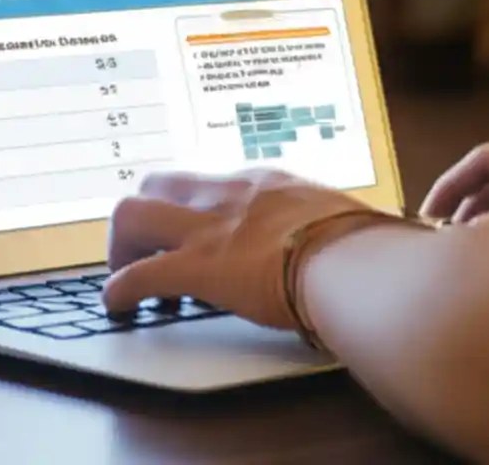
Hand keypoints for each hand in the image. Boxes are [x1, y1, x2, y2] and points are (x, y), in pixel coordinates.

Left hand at [102, 169, 385, 328]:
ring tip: (126, 276)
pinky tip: (119, 307)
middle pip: (155, 181)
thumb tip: (369, 237)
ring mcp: (209, 229)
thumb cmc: (365, 244)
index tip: (196, 233)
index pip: (209, 182)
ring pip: (131, 215)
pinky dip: (119, 292)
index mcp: (265, 182)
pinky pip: (137, 276)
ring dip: (122, 248)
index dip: (193, 209)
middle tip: (147, 250)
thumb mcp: (345, 218)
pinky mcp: (198, 268)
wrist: (355, 262)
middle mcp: (228, 195)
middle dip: (142, 216)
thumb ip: (335, 224)